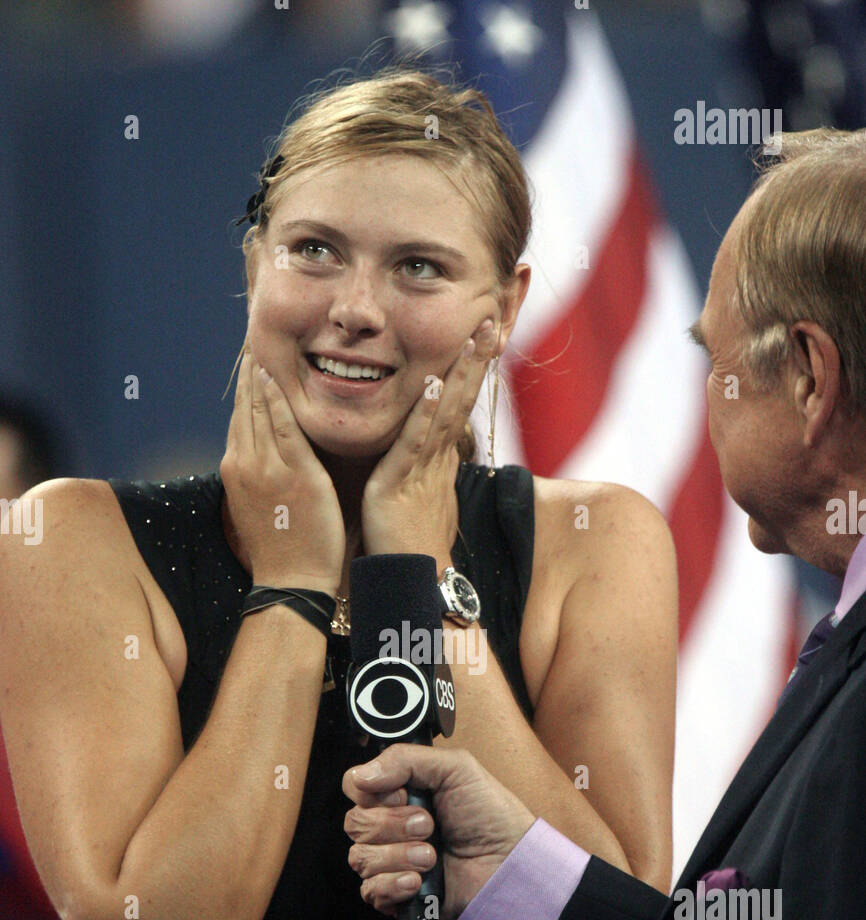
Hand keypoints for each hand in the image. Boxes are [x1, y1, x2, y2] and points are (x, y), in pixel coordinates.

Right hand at [220, 348, 345, 590]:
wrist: (291, 580)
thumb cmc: (281, 548)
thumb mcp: (257, 505)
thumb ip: (258, 474)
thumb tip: (260, 453)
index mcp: (235, 469)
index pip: (238, 417)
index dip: (242, 387)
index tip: (248, 361)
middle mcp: (244, 462)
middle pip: (243, 405)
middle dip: (247, 371)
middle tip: (252, 336)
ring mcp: (266, 467)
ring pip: (257, 409)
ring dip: (259, 374)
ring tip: (260, 343)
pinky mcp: (292, 472)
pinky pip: (282, 424)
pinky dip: (278, 396)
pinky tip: (276, 373)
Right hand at [342, 744, 534, 919]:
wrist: (509, 863)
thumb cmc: (490, 815)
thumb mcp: (455, 768)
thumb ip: (404, 758)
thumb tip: (361, 775)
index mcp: (399, 794)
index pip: (355, 787)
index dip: (372, 792)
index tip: (403, 795)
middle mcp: (390, 827)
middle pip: (355, 823)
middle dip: (392, 825)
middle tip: (428, 825)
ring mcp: (392, 861)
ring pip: (361, 857)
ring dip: (398, 855)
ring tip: (431, 856)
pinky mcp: (396, 894)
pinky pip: (370, 890)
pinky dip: (394, 884)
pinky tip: (419, 880)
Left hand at [360, 317, 498, 562]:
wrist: (411, 581)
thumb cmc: (411, 545)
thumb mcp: (422, 497)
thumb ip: (423, 468)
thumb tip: (430, 449)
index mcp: (439, 460)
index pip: (459, 404)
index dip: (471, 370)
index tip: (483, 335)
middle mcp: (437, 459)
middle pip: (462, 399)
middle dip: (476, 359)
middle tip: (490, 319)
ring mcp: (423, 469)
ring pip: (448, 413)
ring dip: (461, 373)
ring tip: (475, 337)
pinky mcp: (401, 483)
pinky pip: (417, 443)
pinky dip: (427, 413)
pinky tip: (433, 385)